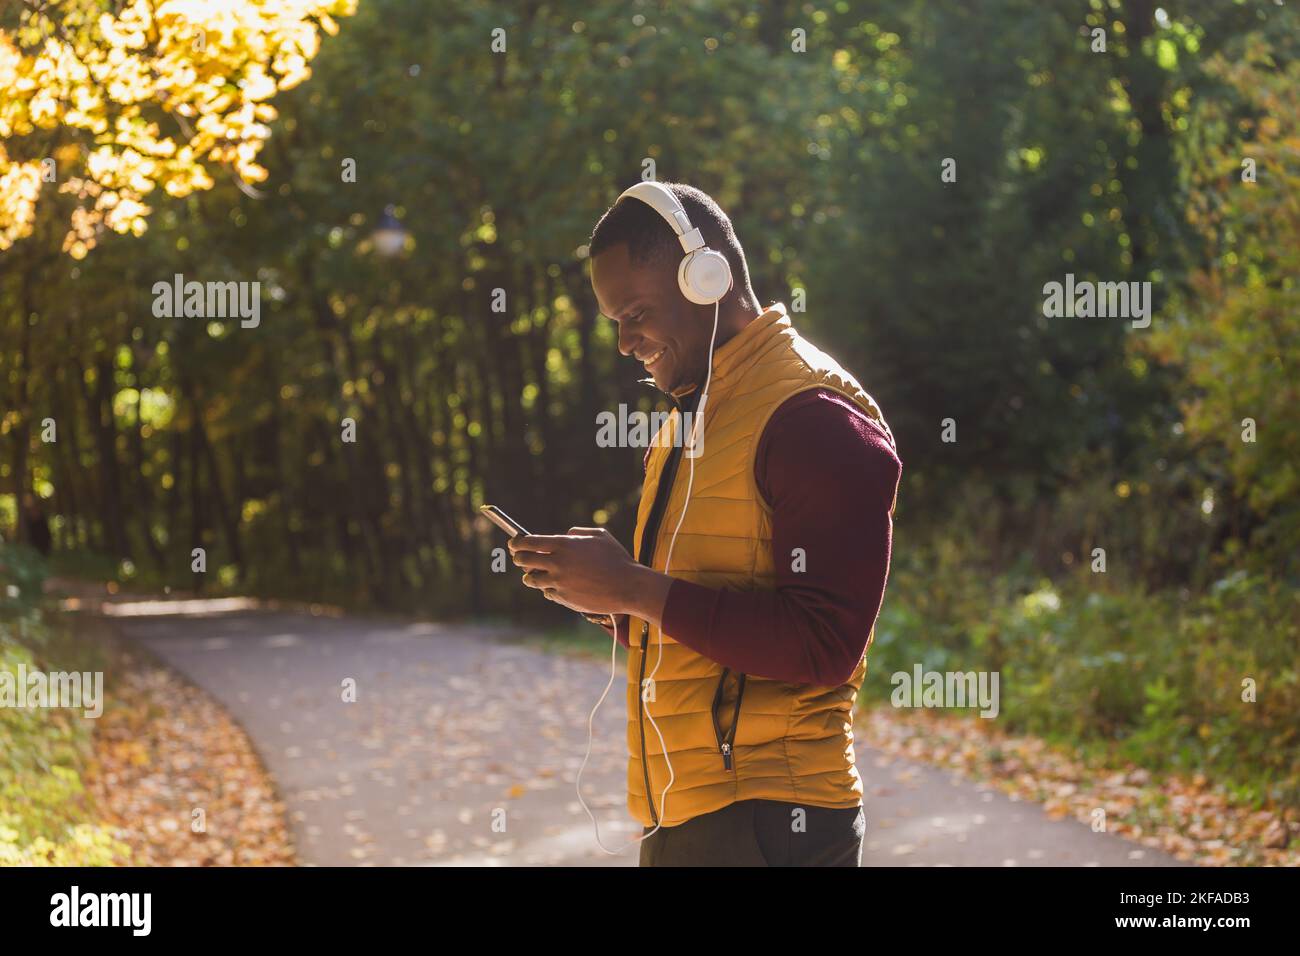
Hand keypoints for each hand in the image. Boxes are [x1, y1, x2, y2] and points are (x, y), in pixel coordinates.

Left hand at [508, 527, 642, 615]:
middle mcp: (557, 562)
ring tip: (535, 574)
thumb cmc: (617, 559)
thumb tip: (565, 534)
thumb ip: (577, 532)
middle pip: (523, 560)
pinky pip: (546, 592)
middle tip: (520, 558)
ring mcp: (559, 582)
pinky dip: (548, 589)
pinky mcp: (563, 598)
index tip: (514, 543)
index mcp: (564, 544)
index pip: (528, 542)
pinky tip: (555, 586)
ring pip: (531, 579)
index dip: (517, 542)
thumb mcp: (599, 536)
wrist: (628, 586)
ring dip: (531, 576)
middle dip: (519, 558)